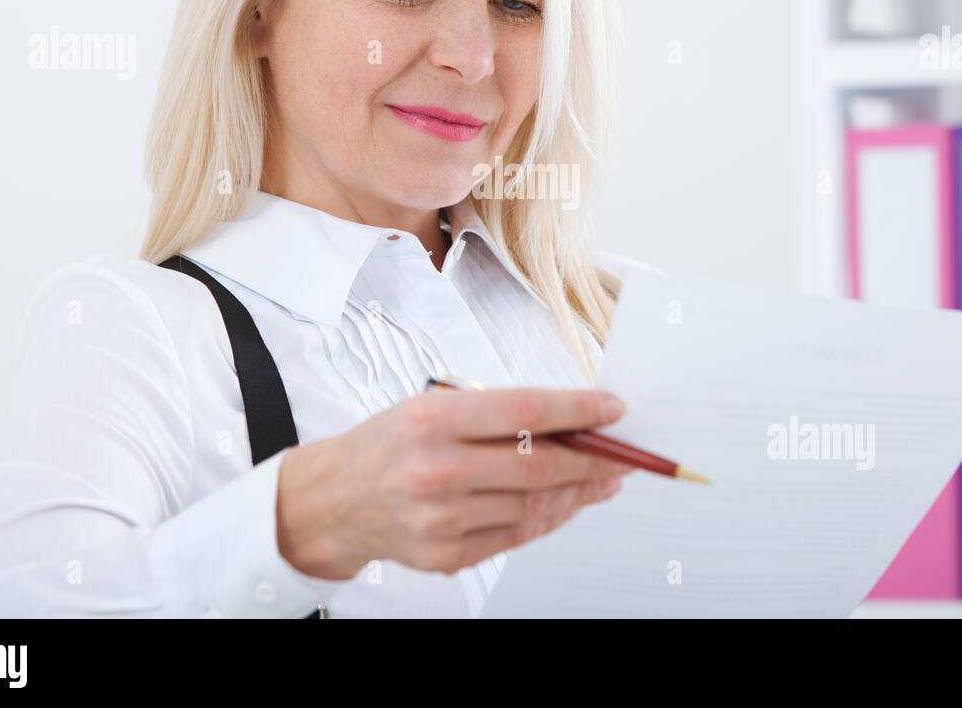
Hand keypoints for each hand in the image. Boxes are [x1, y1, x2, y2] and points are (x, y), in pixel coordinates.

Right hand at [275, 387, 630, 578]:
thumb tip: (575, 421)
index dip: (579, 410)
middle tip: (625, 452)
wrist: (335, 499)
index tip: (614, 409)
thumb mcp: (435, 405)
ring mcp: (440, 519)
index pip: (525, 411)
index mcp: (432, 419)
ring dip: (581, 491)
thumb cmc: (393, 442)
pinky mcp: (445, 555)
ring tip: (607, 478)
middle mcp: (435, 470)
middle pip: (539, 465)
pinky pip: (517, 536)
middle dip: (594, 458)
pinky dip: (551, 517)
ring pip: (535, 505)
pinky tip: (570, 501)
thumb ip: (499, 413)